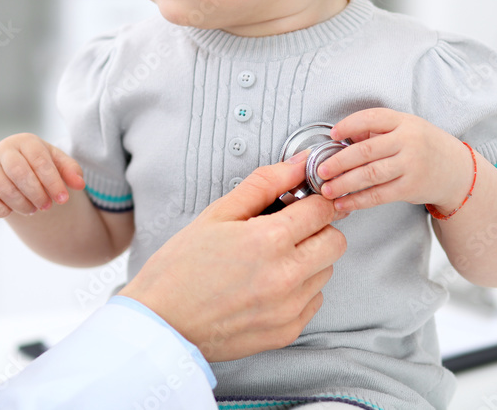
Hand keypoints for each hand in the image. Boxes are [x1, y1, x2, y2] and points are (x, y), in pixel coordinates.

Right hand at [0, 133, 86, 216]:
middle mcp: (4, 150)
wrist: (15, 168)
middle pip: (19, 172)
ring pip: (3, 187)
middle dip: (36, 193)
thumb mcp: (58, 164)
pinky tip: (10, 212)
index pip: (39, 161)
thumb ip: (71, 171)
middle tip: (46, 207)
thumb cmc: (39, 165)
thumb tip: (79, 183)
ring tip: (33, 209)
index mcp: (26, 142)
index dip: (52, 182)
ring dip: (21, 204)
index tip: (63, 200)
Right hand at [119, 156, 346, 361]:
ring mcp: (289, 308)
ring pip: (326, 271)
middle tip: (285, 229)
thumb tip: (297, 165)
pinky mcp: (287, 331)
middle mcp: (286, 276)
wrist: (161, 322)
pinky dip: (298, 289)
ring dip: (308, 260)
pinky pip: (313, 301)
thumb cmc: (180, 268)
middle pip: (335, 241)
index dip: (312, 200)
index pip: (322, 210)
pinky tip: (266, 285)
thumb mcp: (216, 214)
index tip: (300, 201)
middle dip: (317, 229)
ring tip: (268, 260)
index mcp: (268, 240)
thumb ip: (263, 184)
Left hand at [317, 108, 472, 212]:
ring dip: (344, 184)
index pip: (371, 118)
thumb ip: (376, 130)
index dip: (348, 125)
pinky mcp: (411, 188)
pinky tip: (342, 203)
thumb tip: (342, 137)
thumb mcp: (405, 128)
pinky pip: (379, 195)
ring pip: (370, 175)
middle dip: (339, 161)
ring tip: (326, 189)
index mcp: (404, 121)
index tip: (331, 135)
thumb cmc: (423, 146)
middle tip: (320, 170)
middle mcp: (409, 141)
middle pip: (366, 150)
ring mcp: (411, 165)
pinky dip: (357, 200)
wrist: (458, 171)